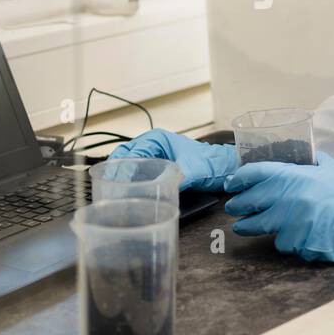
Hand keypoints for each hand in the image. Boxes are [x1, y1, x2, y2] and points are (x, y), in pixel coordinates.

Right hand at [109, 128, 238, 190]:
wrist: (225, 168)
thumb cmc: (211, 162)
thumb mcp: (194, 170)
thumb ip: (179, 178)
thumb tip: (163, 189)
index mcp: (157, 139)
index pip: (129, 152)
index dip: (118, 167)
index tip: (113, 183)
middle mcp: (152, 146)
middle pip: (124, 157)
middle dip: (114, 172)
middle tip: (109, 190)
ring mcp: (154, 157)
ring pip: (129, 166)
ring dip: (120, 178)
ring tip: (114, 194)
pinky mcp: (158, 169)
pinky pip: (138, 174)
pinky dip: (130, 182)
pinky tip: (129, 195)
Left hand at [223, 151, 333, 262]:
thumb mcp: (330, 168)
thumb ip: (310, 161)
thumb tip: (298, 155)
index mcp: (294, 177)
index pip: (255, 174)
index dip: (239, 179)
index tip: (231, 183)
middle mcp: (288, 200)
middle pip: (250, 203)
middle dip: (238, 206)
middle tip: (234, 207)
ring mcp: (293, 225)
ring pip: (261, 228)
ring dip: (251, 227)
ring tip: (244, 227)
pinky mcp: (300, 246)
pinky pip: (283, 244)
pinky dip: (285, 241)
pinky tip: (292, 237)